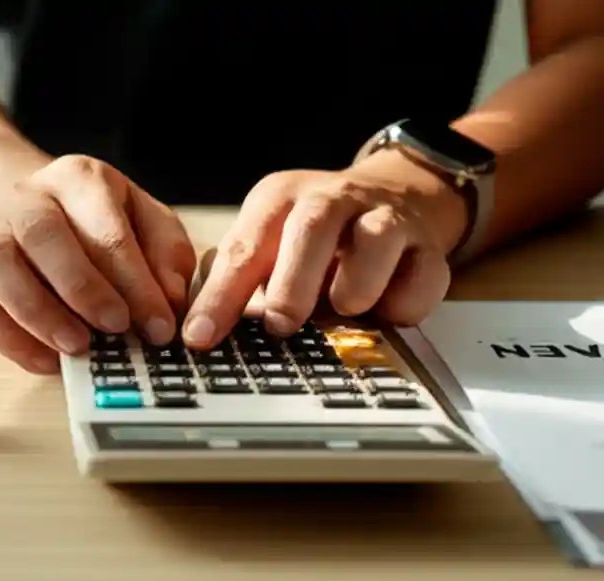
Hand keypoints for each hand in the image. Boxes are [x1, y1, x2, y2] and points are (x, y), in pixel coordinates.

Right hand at [0, 154, 196, 372]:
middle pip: (44, 236)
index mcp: (79, 178)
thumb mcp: (144, 219)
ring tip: (77, 346)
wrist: (27, 206)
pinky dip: (10, 339)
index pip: (106, 229)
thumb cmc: (96, 219)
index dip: (136, 283)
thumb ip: (165, 254)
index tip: (159, 326)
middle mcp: (28, 199)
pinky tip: (47, 360)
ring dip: (38, 312)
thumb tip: (171, 300)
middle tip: (117, 328)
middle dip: (83, 288)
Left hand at [181, 149, 468, 348]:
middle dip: (293, 281)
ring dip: (357, 281)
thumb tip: (201, 334)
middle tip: (280, 324)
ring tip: (343, 309)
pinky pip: (425, 275)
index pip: (243, 249)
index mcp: (279, 201)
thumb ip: (235, 285)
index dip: (219, 296)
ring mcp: (384, 219)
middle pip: (311, 228)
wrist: (395, 196)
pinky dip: (406, 300)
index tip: (200, 337)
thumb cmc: (311, 239)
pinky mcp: (428, 247)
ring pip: (376, 239)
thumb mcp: (266, 245)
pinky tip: (387, 314)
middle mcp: (332, 201)